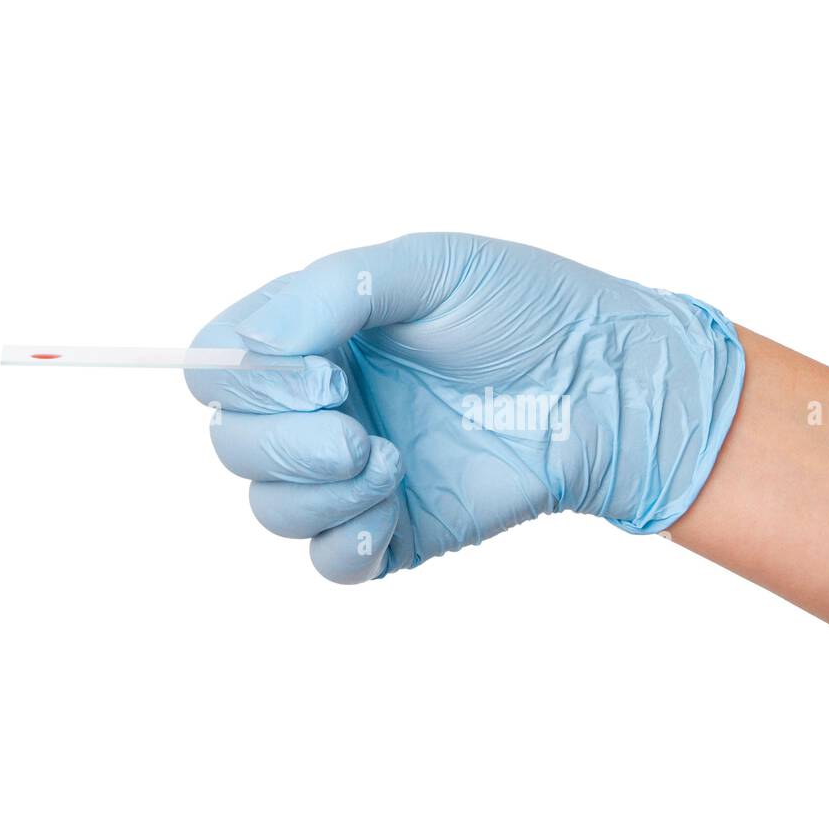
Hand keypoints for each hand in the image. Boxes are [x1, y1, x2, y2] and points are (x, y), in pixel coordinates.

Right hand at [186, 234, 743, 582]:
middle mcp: (326, 405)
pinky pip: (330, 562)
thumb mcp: (430, 266)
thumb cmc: (528, 309)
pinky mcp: (398, 527)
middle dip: (280, 445)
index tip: (318, 377)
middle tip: (356, 431)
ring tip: (393, 461)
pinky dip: (341, 545)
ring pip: (272, 509)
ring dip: (316, 493)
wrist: (608, 384)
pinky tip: (387, 514)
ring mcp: (358, 471)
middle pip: (234, 445)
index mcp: (318, 337)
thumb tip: (248, 345)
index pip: (220, 367)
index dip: (241, 382)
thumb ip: (332, 291)